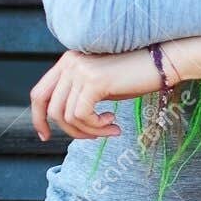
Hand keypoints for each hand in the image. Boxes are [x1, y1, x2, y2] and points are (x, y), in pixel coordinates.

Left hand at [30, 46, 182, 140]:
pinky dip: (96, 127)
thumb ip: (80, 96)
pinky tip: (114, 123)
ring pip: (67, 117)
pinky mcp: (93, 81)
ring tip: (110, 129)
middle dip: (68, 131)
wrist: (162, 62)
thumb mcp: (101, 85)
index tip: (45, 136)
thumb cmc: (135, 76)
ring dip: (89, 131)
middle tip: (92, 138)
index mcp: (67, 62)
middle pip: (50, 109)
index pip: (39, 93)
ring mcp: (80, 71)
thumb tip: (66, 123)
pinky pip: (81, 116)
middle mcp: (69, 63)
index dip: (38, 118)